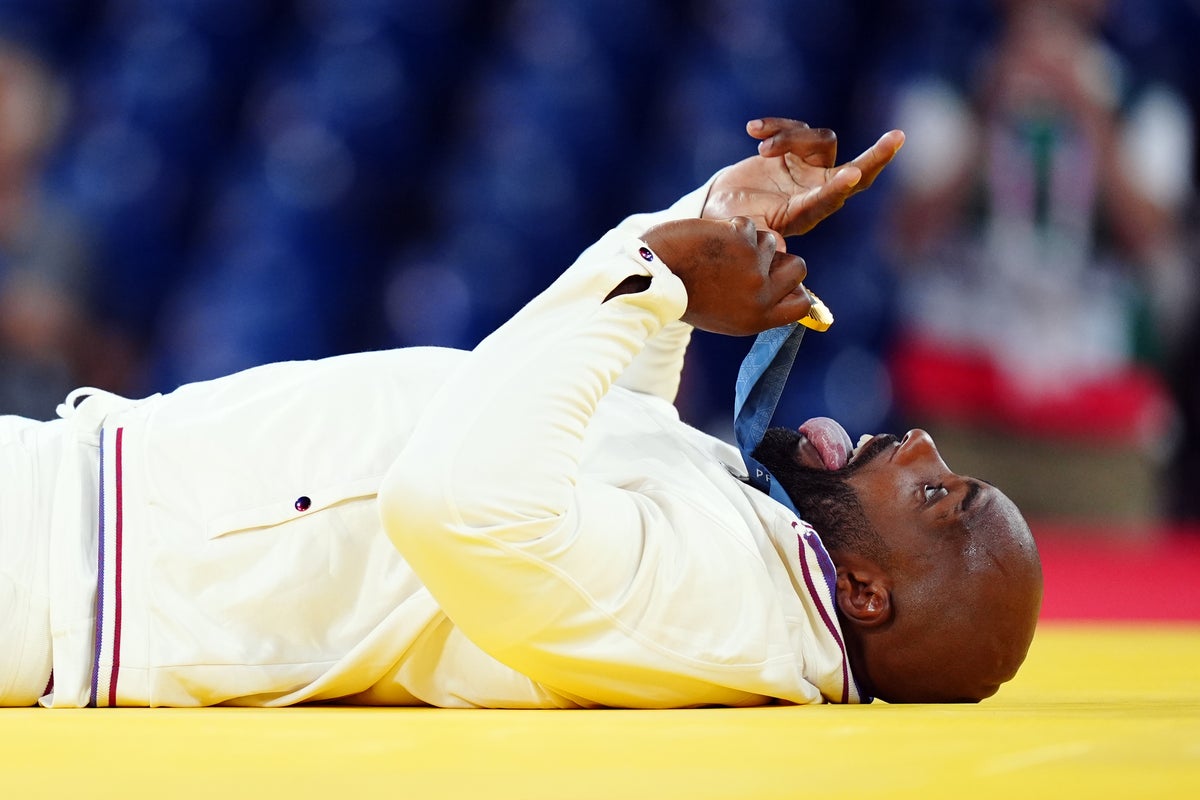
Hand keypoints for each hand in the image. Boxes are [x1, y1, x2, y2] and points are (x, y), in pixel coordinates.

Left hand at [643, 217, 810, 335]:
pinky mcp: (742, 240)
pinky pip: (749, 225)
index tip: (782, 281)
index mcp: (758, 318)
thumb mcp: (726, 315)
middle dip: (777, 258)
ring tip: (717, 253)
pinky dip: (729, 227)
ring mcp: (753, 267)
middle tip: (750, 257)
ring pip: (770, 241)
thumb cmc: (685, 294)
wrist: (651, 275)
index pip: (802, 305)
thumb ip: (758, 304)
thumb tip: (789, 287)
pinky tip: (708, 240)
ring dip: (747, 241)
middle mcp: (761, 296)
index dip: (796, 289)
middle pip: (797, 267)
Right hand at [703, 118, 904, 242]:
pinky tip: (752, 130)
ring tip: (761, 148)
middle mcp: (816, 191)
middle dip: (877, 156)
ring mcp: (810, 169)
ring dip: (790, 138)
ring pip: (821, 140)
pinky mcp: (797, 150)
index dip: (839, 187)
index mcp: (805, 213)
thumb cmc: (728, 222)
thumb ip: (762, 234)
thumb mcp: (742, 228)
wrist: (718, 205)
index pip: (830, 199)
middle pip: (856, 172)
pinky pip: (798, 127)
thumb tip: (780, 249)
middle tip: (897, 137)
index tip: (850, 175)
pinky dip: (776, 125)